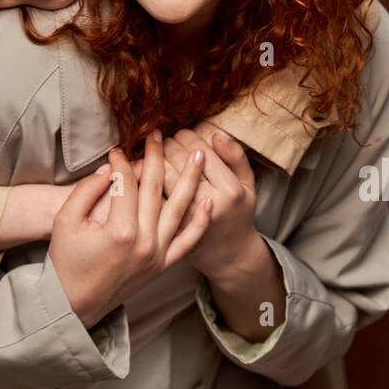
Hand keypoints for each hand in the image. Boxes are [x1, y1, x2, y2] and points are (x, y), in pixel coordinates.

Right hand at [48, 132, 213, 329]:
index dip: (121, 162)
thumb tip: (109, 169)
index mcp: (120, 230)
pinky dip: (201, 222)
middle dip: (157, 157)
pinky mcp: (163, 266)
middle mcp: (144, 242)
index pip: (126, 183)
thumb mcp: (64, 220)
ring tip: (199, 156)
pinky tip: (209, 201)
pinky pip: (188, 241)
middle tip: (160, 134)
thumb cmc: (66, 260)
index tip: (116, 151)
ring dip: (190, 180)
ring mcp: (158, 255)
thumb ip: (86, 190)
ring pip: (179, 209)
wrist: (74, 303)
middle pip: (155, 188)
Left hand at [158, 123, 258, 280]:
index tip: (184, 134)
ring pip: (158, 174)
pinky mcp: (166, 228)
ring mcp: (184, 218)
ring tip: (155, 153)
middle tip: (167, 141)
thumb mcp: (247, 183)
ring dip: (151, 158)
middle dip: (168, 142)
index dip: (188, 135)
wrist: (226, 254)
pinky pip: (148, 196)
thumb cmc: (236, 211)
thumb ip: (236, 155)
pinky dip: (141, 181)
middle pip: (175, 157)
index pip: (199, 148)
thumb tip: (216, 133)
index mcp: (229, 190)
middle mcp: (206, 204)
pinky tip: (143, 173)